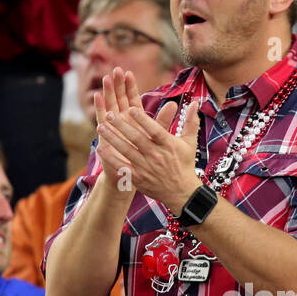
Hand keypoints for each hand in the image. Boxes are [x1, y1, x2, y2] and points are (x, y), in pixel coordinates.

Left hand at [94, 68, 201, 213]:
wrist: (182, 193)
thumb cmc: (184, 165)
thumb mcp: (190, 143)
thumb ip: (190, 122)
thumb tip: (195, 103)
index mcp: (168, 145)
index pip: (155, 130)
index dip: (143, 120)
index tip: (131, 108)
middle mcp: (156, 155)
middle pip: (137, 139)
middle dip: (122, 126)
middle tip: (109, 114)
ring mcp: (146, 168)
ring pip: (126, 151)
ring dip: (112, 139)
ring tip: (101, 127)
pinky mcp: (138, 178)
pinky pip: (121, 166)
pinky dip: (111, 158)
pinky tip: (101, 148)